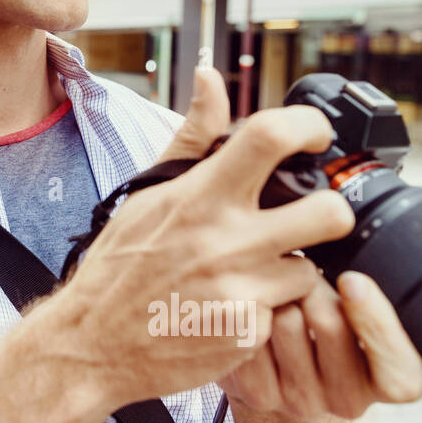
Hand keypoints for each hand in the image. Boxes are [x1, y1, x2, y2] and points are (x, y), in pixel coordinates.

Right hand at [57, 67, 355, 407]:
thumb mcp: (149, 195)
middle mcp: (225, 241)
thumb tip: (210, 78)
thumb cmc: (120, 266)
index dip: (308, 127)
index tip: (313, 137)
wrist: (92, 345)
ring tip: (252, 272)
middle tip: (308, 217)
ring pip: (310, 268)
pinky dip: (266, 310)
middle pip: (328, 212)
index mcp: (201, 197)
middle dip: (330, 211)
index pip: (271, 137)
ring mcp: (240, 291)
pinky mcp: (247, 335)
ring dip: (290, 269)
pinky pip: (284, 312)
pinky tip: (231, 308)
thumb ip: (193, 137)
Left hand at [218, 217, 421, 419]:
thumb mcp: (389, 291)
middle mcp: (348, 398)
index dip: (378, 325)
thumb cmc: (340, 312)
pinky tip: (247, 293)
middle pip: (331, 333)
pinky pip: (247, 339)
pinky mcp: (255, 392)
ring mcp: (300, 399)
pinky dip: (244, 305)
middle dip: (316, 287)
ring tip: (276, 277)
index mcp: (389, 378)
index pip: (399, 374)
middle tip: (304, 264)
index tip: (354, 279)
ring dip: (278, 291)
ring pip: (286, 328)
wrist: (278, 357)